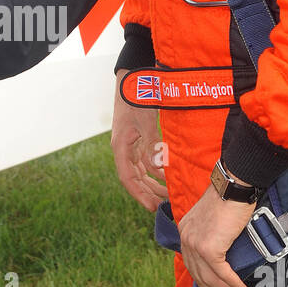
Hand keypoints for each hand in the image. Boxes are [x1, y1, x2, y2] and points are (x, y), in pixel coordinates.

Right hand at [111, 70, 168, 209]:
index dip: (139, 194)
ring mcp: (129, 145)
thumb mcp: (146, 123)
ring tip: (167, 194)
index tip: (151, 207)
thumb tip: (158, 170)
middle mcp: (123, 149)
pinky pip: (144, 161)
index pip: (128, 178)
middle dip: (148, 192)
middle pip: (134, 178)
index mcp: (121, 147)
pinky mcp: (136, 140)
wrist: (133, 79)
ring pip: (139, 171)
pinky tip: (166, 176)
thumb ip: (152, 146)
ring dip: (152, 183)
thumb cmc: (137, 99)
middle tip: (163, 205)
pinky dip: (154, 170)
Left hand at [178, 183, 257, 286]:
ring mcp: (196, 244)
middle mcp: (186, 239)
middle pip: (199, 274)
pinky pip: (221, 273)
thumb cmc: (230, 198)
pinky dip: (232, 284)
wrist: (234, 186)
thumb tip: (225, 254)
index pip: (192, 263)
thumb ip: (213, 235)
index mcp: (186, 232)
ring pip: (210, 277)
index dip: (204, 281)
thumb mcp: (214, 219)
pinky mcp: (209, 248)